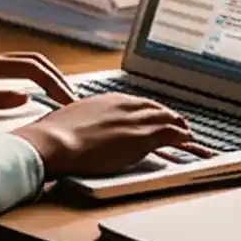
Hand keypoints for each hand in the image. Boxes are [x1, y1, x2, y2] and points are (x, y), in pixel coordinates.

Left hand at [0, 50, 75, 120]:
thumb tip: (26, 98)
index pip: (30, 69)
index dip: (53, 85)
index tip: (68, 102)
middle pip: (31, 61)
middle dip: (55, 78)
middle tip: (72, 99)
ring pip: (21, 64)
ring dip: (43, 77)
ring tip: (58, 97)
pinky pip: (10, 71)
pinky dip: (28, 79)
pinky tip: (31, 94)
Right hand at [13, 94, 190, 177]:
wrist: (55, 141)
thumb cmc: (54, 135)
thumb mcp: (69, 119)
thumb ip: (81, 121)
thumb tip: (76, 129)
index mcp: (106, 99)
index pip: (134, 102)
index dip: (145, 109)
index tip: (149, 114)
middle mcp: (123, 105)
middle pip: (152, 107)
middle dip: (165, 114)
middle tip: (173, 121)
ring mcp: (134, 120)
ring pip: (165, 117)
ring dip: (177, 124)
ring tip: (185, 130)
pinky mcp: (142, 136)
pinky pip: (171, 133)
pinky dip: (181, 135)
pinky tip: (186, 138)